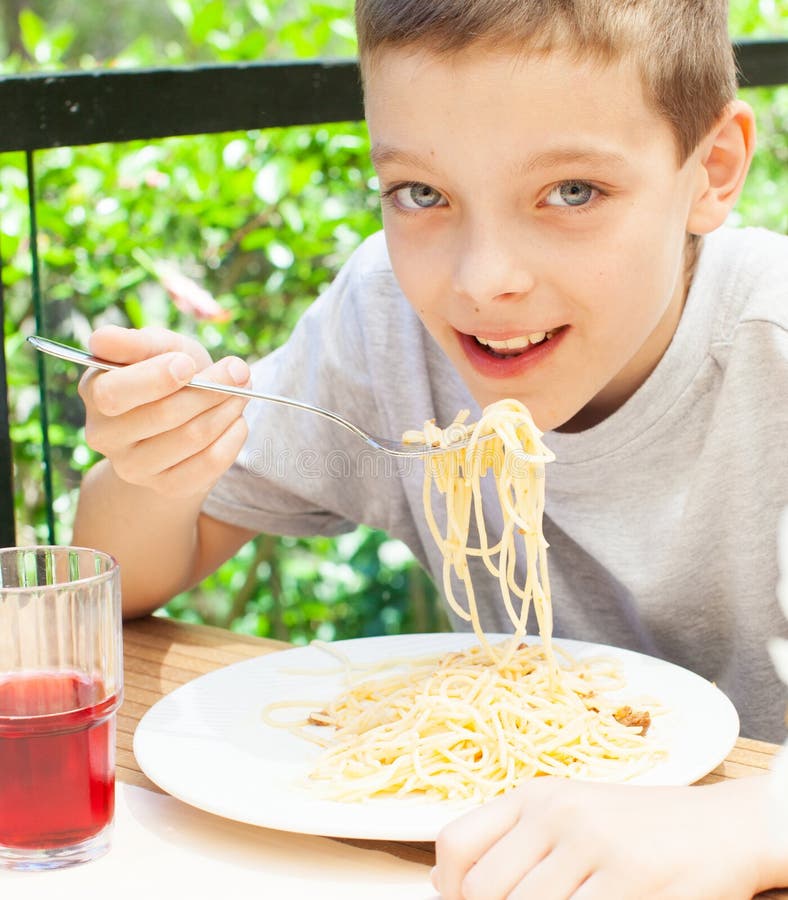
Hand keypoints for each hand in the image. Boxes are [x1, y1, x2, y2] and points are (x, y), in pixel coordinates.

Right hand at [79, 324, 250, 498]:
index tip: (188, 364)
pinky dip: (232, 436)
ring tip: (241, 392)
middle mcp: (104, 434)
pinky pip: (209, 463)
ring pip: (191, 437)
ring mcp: (132, 467)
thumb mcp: (157, 347)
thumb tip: (102, 339)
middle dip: (209, 389)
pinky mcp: (165, 486)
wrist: (181, 420)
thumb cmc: (168, 371)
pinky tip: (236, 421)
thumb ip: (137, 342)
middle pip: (163, 414)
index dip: (155, 378)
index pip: (114, 393)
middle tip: (238, 372)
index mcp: (94, 391)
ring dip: (226, 409)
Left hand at [432, 776, 776, 899]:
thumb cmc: (636, 828)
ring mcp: (595, 847)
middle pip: (484, 889)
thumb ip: (511, 843)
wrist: (722, 825)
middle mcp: (558, 813)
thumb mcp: (568, 816)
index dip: (450, 888)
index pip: (456, 843)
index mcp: (536, 795)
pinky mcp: (633, 883)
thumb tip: (442, 887)